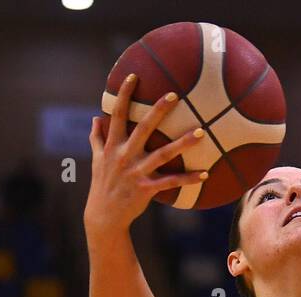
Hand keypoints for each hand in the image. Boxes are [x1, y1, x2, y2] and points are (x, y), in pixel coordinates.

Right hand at [84, 74, 208, 235]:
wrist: (104, 215)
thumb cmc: (102, 184)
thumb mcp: (96, 160)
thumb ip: (97, 138)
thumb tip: (95, 118)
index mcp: (112, 146)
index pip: (117, 114)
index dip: (123, 94)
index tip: (133, 76)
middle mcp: (124, 156)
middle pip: (143, 128)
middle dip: (158, 111)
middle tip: (174, 94)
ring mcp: (136, 172)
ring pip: (163, 154)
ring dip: (183, 143)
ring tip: (201, 132)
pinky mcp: (147, 189)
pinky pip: (171, 182)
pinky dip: (188, 179)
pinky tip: (205, 174)